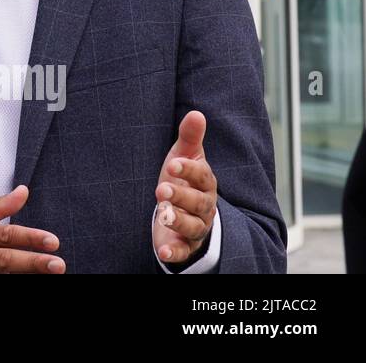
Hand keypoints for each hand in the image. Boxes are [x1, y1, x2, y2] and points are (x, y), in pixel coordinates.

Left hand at [153, 110, 216, 265]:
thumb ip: (190, 138)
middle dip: (181, 196)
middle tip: (161, 189)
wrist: (182, 212)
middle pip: (198, 203)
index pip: (203, 176)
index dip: (189, 170)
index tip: (172, 164)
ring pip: (192, 226)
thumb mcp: (184, 158)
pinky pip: (183, 251)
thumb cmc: (182, 181)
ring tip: (162, 214)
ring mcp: (196, 227)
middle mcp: (205, 207)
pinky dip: (174, 253)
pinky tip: (162, 252)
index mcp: (205, 184)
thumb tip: (197, 113)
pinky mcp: (185, 246)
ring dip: (178, 221)